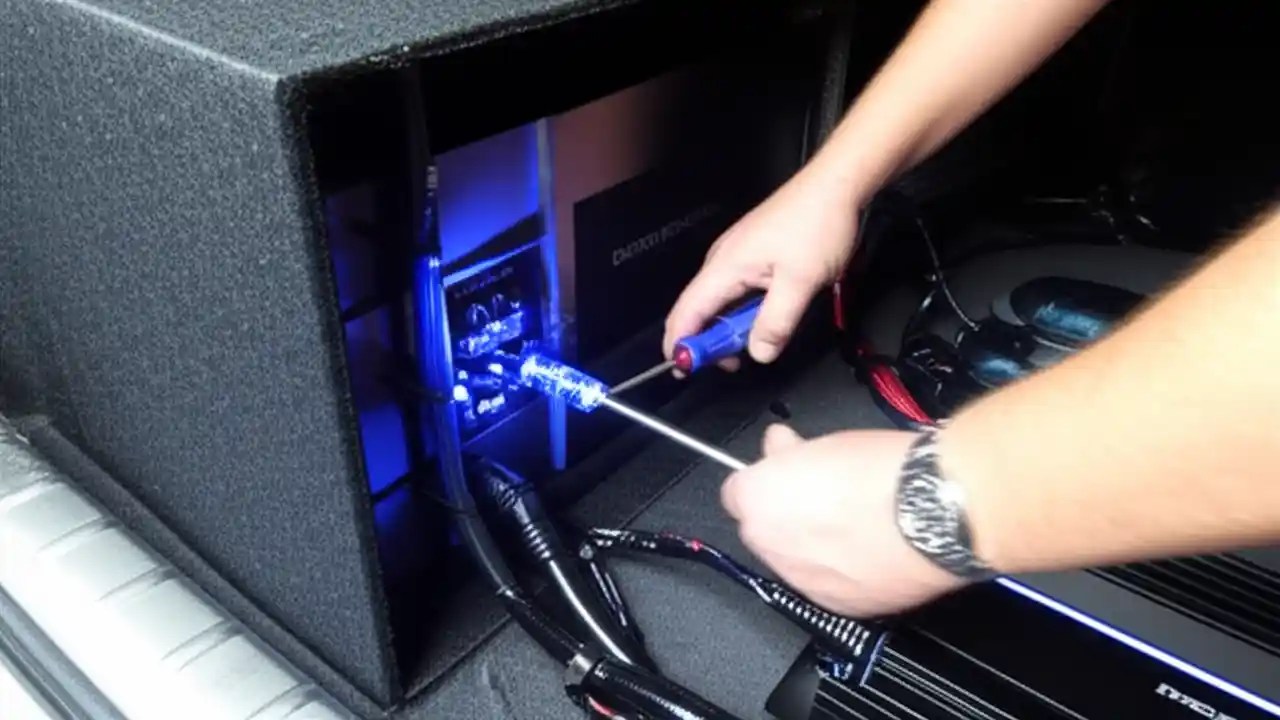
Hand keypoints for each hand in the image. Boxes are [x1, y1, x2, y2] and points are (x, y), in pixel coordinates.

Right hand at [664, 166, 862, 366]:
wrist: (837, 185)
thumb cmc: (818, 224)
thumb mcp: (800, 282)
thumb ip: (776, 323)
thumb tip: (758, 353)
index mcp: (724, 266)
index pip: (686, 313)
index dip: (679, 345)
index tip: (684, 370)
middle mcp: (722, 261)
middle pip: (698, 310)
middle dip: (708, 342)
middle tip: (735, 363)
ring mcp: (737, 256)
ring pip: (719, 302)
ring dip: (730, 328)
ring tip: (755, 342)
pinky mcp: (753, 254)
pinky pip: (736, 291)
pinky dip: (743, 312)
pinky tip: (764, 319)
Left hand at [721, 425, 968, 616]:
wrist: (933, 514)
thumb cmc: (882, 471)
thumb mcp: (828, 440)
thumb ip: (792, 451)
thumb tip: (781, 446)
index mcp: (757, 497)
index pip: (736, 490)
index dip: (765, 479)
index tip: (784, 470)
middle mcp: (769, 543)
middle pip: (762, 528)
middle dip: (784, 514)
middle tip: (822, 496)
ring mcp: (801, 578)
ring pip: (793, 561)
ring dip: (811, 546)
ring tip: (854, 525)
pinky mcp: (836, 605)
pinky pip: (826, 586)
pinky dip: (840, 572)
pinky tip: (868, 551)